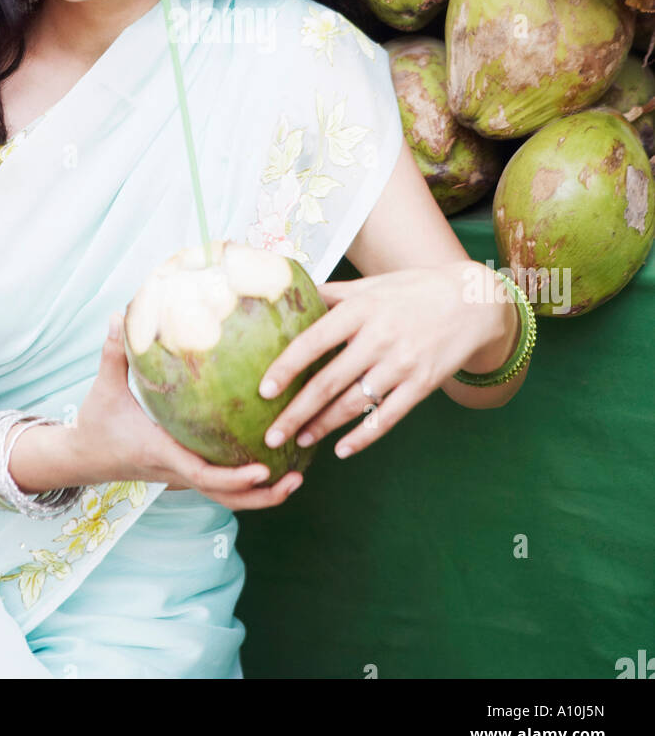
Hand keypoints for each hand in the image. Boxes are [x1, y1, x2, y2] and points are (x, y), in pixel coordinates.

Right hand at [71, 314, 304, 510]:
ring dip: (260, 495)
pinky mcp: (182, 475)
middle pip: (226, 497)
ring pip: (225, 498)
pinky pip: (219, 485)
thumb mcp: (103, 388)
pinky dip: (245, 483)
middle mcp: (176, 472)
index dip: (234, 477)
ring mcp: (180, 478)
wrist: (80, 459)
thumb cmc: (94, 423)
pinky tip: (270, 461)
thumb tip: (117, 313)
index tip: (263, 468)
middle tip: (297, 477)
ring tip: (295, 476)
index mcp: (162, 453)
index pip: (204, 475)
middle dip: (263, 494)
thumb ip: (114, 353)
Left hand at [257, 261, 508, 460]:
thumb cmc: (412, 290)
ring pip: (354, 404)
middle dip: (296, 413)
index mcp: (361, 308)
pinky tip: (342, 450)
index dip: (287, 367)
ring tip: (299, 440)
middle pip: (329, 382)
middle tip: (270, 436)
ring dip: (322, 427)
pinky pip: (387, 417)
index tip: (264, 391)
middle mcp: (380, 337)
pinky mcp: (422, 385)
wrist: (472, 302)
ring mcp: (403, 363)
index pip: (314, 341)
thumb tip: (290, 298)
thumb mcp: (372, 285)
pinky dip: (363, 437)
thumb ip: (333, 294)